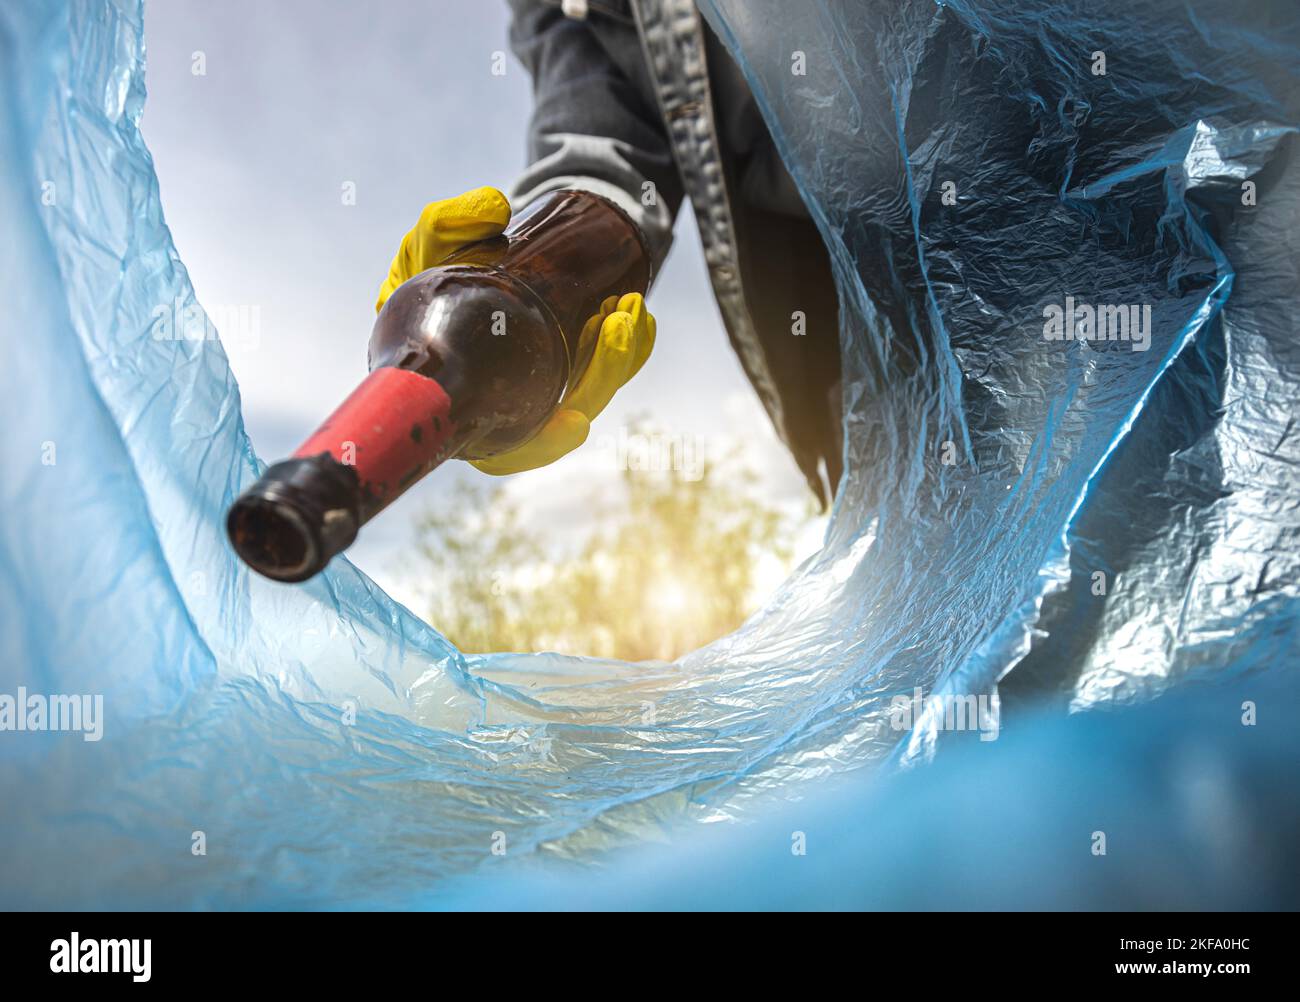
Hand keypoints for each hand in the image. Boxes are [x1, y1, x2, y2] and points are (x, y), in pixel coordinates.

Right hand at [377, 186, 655, 475]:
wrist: (466, 250)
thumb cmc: (435, 263)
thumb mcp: (431, 241)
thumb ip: (448, 225)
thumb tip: (495, 211)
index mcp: (463, 395)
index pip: (503, 450)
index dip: (540, 445)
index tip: (574, 421)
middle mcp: (509, 401)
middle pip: (566, 416)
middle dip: (602, 375)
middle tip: (617, 322)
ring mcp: (544, 382)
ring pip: (593, 392)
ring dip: (622, 357)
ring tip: (631, 307)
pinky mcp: (572, 362)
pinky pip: (608, 368)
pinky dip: (631, 347)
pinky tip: (640, 315)